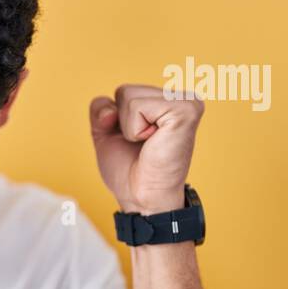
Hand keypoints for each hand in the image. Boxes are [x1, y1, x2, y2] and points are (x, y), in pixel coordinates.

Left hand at [89, 84, 202, 214]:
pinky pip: (137, 105)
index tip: (135, 142)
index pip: (121, 92)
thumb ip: (101, 110)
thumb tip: (110, 109)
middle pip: (124, 91)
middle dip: (122, 122)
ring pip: (129, 96)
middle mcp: (180, 97)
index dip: (115, 120)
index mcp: (166, 101)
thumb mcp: (106, 134)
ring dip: (129, 128)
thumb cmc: (129, 170)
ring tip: (149, 144)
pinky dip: (135, 129)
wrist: (142, 198)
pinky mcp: (186, 110)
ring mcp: (187, 101)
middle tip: (142, 145)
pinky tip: (153, 142)